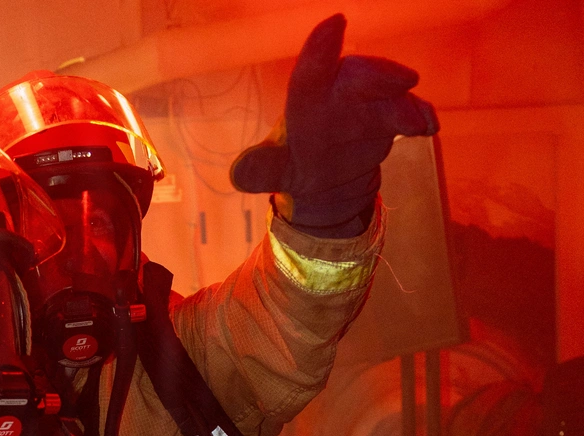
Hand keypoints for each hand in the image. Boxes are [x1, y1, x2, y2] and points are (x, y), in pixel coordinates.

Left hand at [230, 14, 437, 237]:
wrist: (325, 180)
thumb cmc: (295, 164)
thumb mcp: (276, 171)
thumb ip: (261, 169)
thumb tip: (239, 174)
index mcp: (308, 97)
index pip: (312, 70)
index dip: (322, 48)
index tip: (335, 23)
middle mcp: (339, 91)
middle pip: (360, 74)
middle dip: (381, 74)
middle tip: (405, 80)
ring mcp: (367, 102)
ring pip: (389, 93)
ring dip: (407, 104)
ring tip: (419, 123)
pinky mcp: (389, 116)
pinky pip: (407, 112)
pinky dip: (419, 117)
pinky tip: (429, 128)